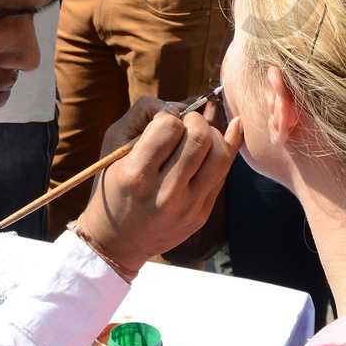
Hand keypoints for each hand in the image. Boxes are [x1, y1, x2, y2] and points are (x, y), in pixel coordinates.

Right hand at [77, 101, 243, 275]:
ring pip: (220, 154)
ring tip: (197, 136)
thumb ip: (143, 114)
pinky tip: (234, 127)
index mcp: (136, 175)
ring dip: (212, 134)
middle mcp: (164, 194)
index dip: (168, 115)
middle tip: (182, 125)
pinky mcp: (202, 214)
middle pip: (199, 137)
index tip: (161, 121)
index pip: (168, 126)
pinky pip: (225, 173)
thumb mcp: (113, 144)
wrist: (116, 241)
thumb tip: (182, 104)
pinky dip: (229, 145)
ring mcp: (187, 207)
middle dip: (194, 120)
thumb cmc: (112, 185)